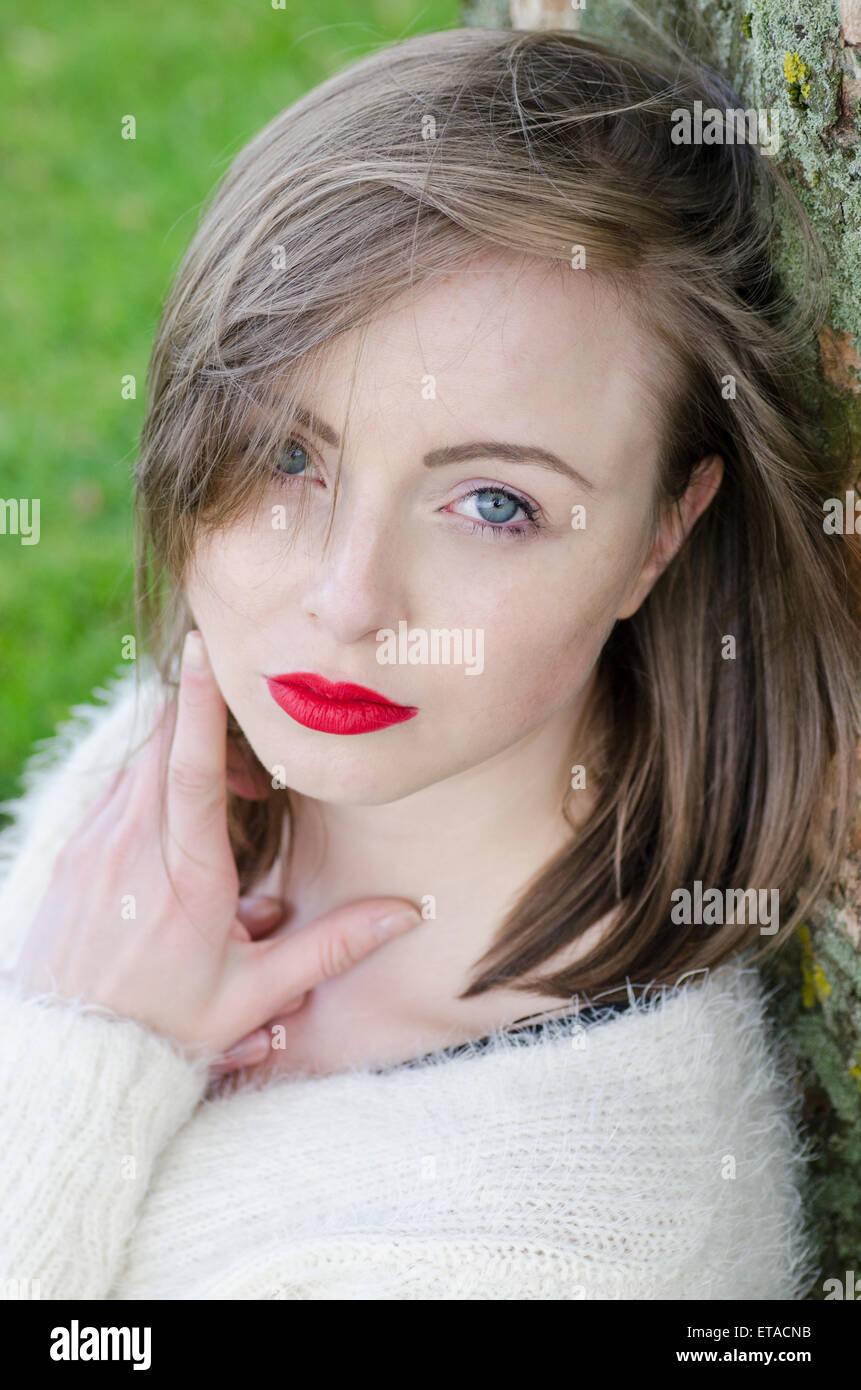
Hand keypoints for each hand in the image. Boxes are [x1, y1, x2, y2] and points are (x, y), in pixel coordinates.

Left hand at [10, 630, 422, 1061]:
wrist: (68, 1054)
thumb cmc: (165, 1029)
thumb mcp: (253, 996)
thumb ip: (331, 948)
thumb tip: (406, 913)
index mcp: (183, 878)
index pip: (189, 769)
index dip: (201, 704)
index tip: (206, 647)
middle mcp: (129, 849)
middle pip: (163, 747)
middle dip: (209, 729)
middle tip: (258, 774)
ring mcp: (91, 847)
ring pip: (138, 764)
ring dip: (183, 759)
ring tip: (232, 803)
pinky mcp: (71, 853)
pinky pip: (115, 791)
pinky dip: (151, 785)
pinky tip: (179, 830)